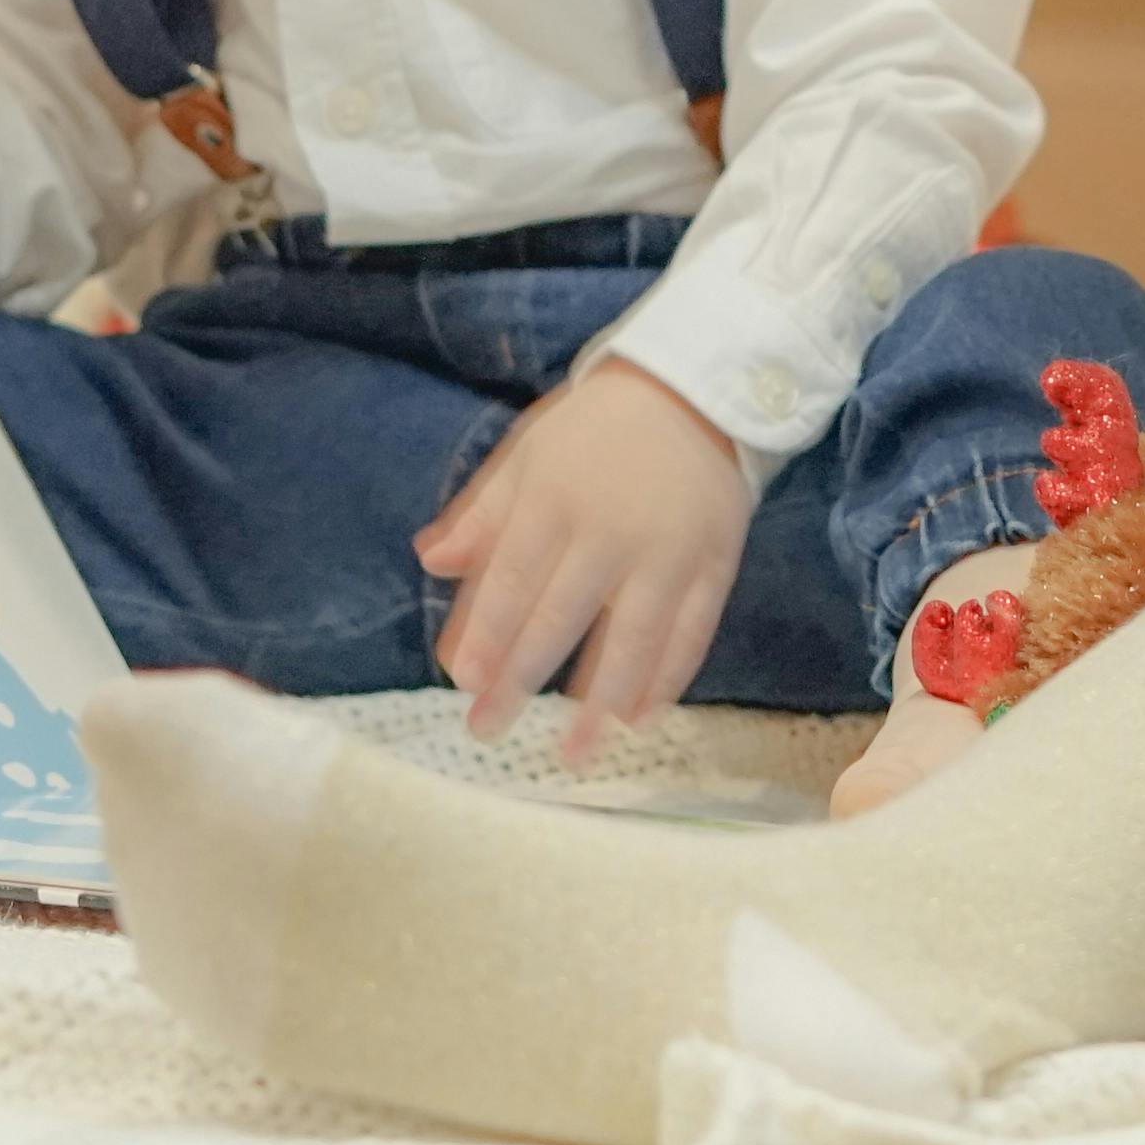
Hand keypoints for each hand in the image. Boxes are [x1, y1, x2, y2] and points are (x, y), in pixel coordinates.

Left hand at [414, 356, 753, 759]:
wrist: (695, 393)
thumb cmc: (594, 431)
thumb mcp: (528, 454)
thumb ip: (481, 513)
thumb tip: (430, 562)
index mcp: (556, 499)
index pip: (513, 577)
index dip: (488, 631)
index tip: (464, 681)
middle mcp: (612, 531)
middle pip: (563, 616)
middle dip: (523, 678)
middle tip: (488, 730)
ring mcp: (669, 552)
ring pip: (632, 636)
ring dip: (600, 701)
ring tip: (572, 752)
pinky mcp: (714, 565)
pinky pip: (692, 631)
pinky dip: (668, 677)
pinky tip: (641, 717)